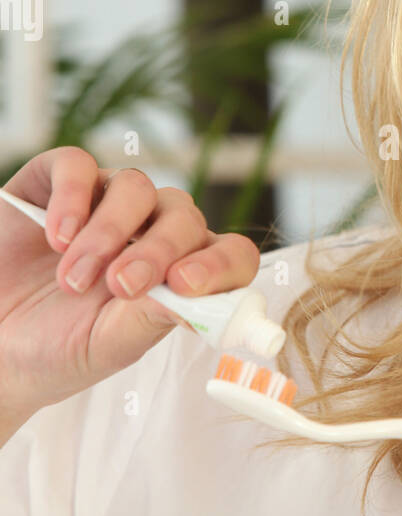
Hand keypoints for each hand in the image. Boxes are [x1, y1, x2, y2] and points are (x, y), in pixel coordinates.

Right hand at [0, 145, 259, 430]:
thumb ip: (154, 319)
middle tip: (121, 286)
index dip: (221, 263)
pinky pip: (79, 165)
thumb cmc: (56, 349)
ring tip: (73, 281)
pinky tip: (56, 238)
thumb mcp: (110, 345)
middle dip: (157, 250)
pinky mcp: (56, 183)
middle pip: (183, 214)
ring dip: (107, 234)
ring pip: (136, 187)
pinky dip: (73, 198)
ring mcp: (105, 204)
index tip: (187, 284)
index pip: (229, 254)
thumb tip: (199, 300)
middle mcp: (150, 232)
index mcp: (179, 273)